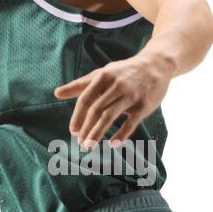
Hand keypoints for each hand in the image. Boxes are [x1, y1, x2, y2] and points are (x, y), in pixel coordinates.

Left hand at [56, 53, 172, 148]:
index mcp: (103, 76)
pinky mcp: (145, 105)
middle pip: (96, 110)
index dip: (77, 116)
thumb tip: (56, 93)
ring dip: (98, 133)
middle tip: (80, 143)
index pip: (85, 99)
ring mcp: (131, 95)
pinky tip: (112, 144)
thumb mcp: (101, 74)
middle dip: (86, 128)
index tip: (72, 130)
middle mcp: (116, 85)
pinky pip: (131, 122)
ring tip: (90, 146)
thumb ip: (80, 85)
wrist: (156, 65)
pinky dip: (121, 134)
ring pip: (110, 116)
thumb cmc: (123, 72)